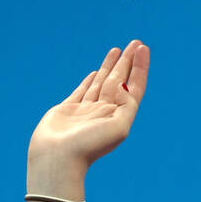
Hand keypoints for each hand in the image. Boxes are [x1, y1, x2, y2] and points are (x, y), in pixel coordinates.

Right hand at [28, 41, 150, 168]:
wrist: (57, 158)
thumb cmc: (87, 147)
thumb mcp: (117, 127)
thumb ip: (126, 105)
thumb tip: (123, 85)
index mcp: (118, 117)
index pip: (133, 88)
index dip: (140, 68)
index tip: (143, 49)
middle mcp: (104, 114)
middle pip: (119, 81)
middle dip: (127, 62)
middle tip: (135, 43)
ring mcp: (86, 112)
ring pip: (101, 83)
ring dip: (110, 67)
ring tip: (118, 50)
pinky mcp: (69, 110)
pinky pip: (83, 91)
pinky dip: (91, 81)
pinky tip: (96, 73)